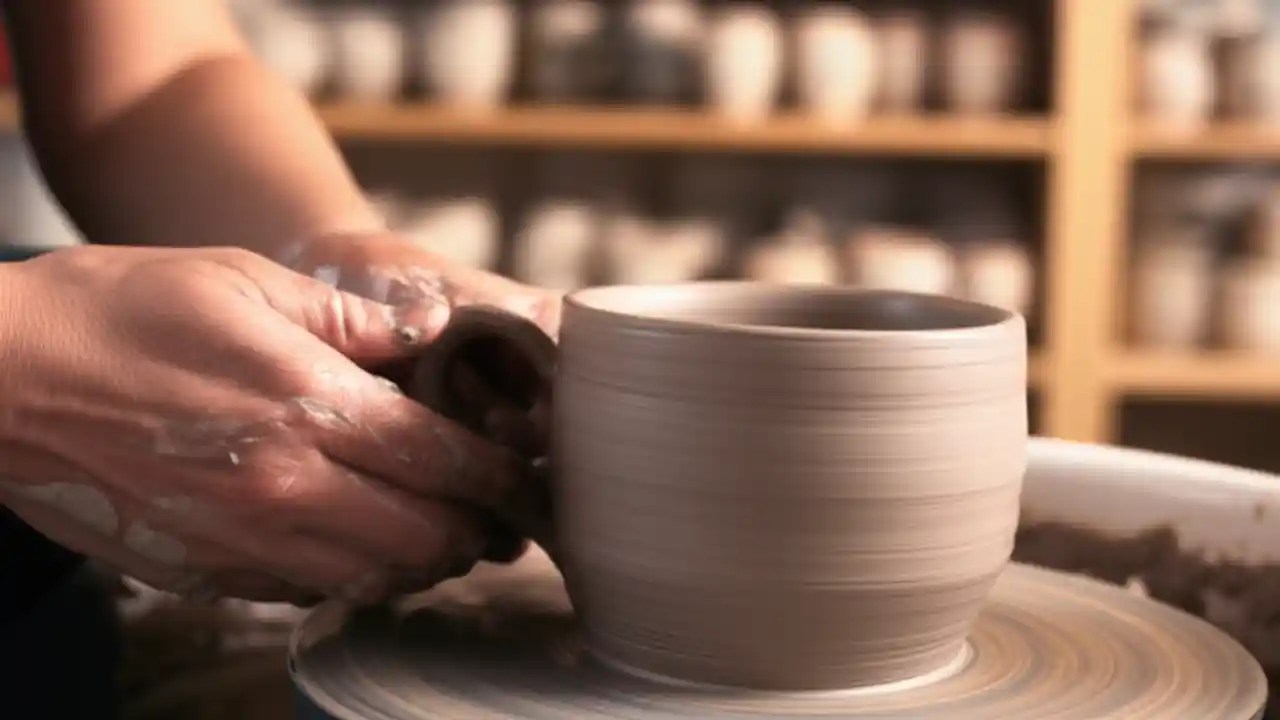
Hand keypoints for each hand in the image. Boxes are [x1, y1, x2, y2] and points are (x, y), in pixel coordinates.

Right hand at [0, 246, 542, 604]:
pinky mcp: (206, 570)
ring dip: (421, 562)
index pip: (442, 462)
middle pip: (425, 537)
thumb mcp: (245, 279)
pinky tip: (359, 547)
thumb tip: (429, 330)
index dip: (499, 478)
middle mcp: (286, 485)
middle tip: (497, 516)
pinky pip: (307, 591)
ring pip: (375, 578)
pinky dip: (351, 577)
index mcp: (307, 404)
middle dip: (476, 531)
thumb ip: (351, 316)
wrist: (1, 378)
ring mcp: (243, 538)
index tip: (525, 479)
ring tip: (441, 536)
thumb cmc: (122, 310)